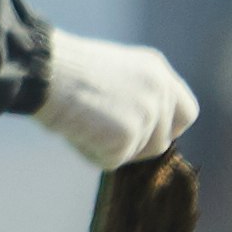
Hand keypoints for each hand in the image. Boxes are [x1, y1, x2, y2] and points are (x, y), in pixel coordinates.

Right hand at [33, 31, 198, 171]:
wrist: (45, 71)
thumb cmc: (63, 70)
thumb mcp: (112, 72)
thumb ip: (133, 94)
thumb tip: (134, 127)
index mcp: (157, 71)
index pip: (185, 112)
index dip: (165, 128)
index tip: (141, 133)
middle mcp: (161, 91)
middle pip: (162, 140)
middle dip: (136, 146)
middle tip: (104, 138)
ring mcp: (148, 114)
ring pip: (138, 153)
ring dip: (110, 149)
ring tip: (82, 127)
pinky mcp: (129, 135)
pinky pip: (112, 160)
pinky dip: (91, 153)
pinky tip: (75, 132)